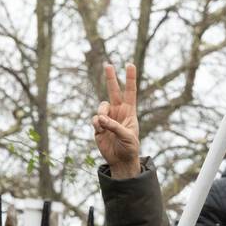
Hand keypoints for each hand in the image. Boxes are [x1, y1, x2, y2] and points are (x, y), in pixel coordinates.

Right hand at [92, 63, 140, 180]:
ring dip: (102, 114)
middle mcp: (118, 112)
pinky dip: (97, 125)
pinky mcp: (98, 125)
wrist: (121, 160)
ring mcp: (107, 117)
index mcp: (129, 112)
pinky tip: (101, 132)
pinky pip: (95, 119)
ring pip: (101, 107)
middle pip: (113, 91)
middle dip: (111, 78)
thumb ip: (115, 126)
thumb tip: (100, 118)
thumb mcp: (127, 137)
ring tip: (104, 126)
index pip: (130, 92)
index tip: (130, 64)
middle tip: (108, 65)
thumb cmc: (129, 148)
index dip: (130, 79)